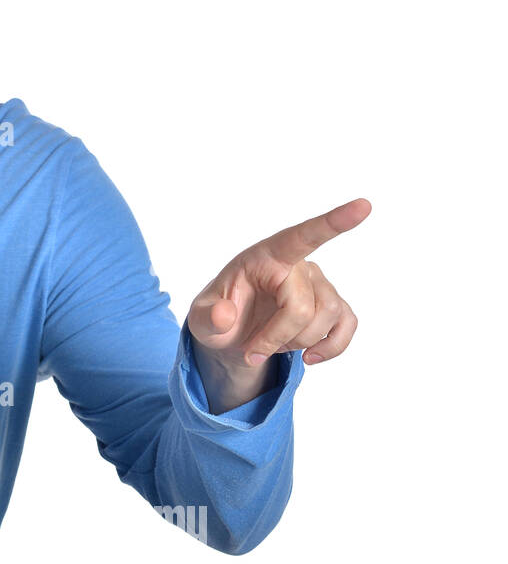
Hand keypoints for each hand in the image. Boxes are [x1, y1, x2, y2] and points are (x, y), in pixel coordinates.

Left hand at [187, 198, 369, 383]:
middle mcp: (297, 265)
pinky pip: (346, 325)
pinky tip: (311, 357)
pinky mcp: (332, 306)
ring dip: (297, 342)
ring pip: (327, 316)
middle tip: (251, 351)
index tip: (363, 206)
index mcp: (265, 256)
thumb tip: (225, 315)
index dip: (332, 223)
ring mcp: (318, 284)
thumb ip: (207, 317)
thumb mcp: (200, 319)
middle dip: (278, 337)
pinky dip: (332, 347)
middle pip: (304, 305)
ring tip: (271, 344)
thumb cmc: (218, 316)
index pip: (301, 236)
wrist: (233, 336)